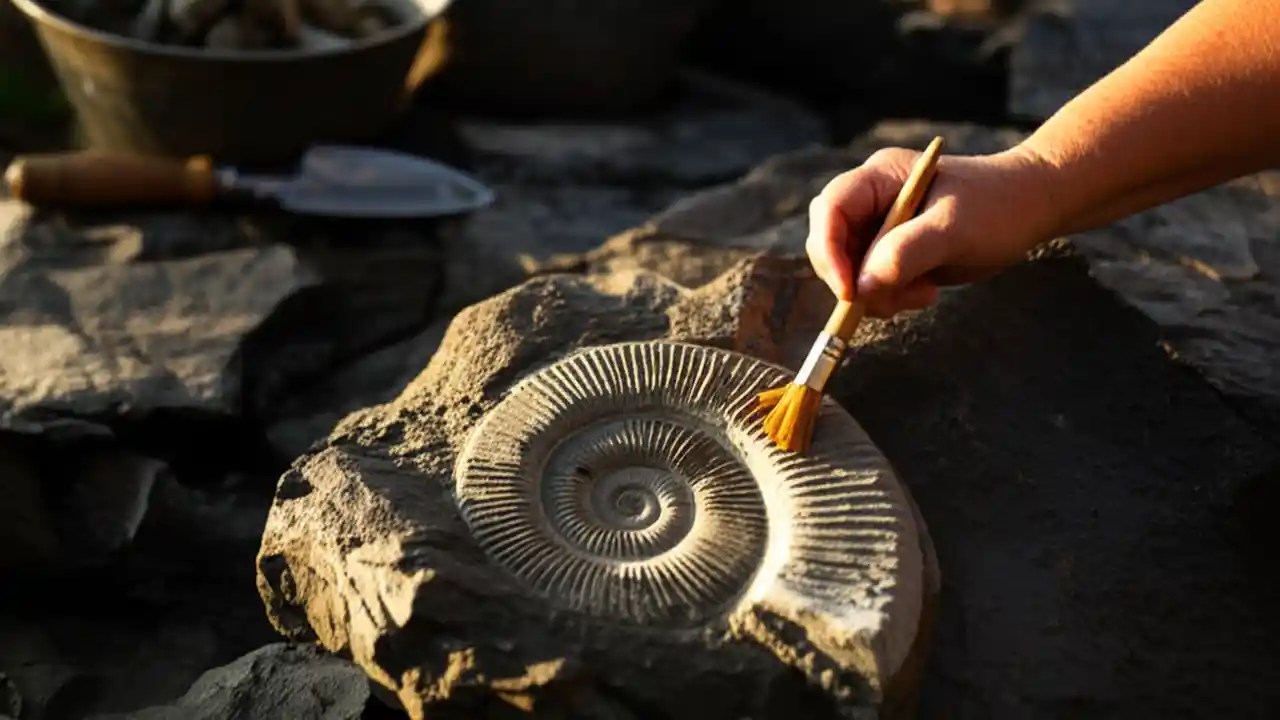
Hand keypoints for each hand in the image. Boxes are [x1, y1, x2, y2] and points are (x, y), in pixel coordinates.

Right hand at [805, 145, 1058, 317]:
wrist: (1031, 208)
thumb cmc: (997, 206)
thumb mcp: (954, 228)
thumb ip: (906, 252)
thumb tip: (861, 287)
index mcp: (879, 177)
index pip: (830, 210)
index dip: (830, 250)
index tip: (850, 291)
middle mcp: (871, 200)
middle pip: (829, 242)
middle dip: (853, 278)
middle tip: (892, 298)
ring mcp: (879, 226)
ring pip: (848, 269)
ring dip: (877, 293)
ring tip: (924, 293)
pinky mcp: (891, 252)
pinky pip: (870, 282)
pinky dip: (890, 297)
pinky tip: (926, 292)